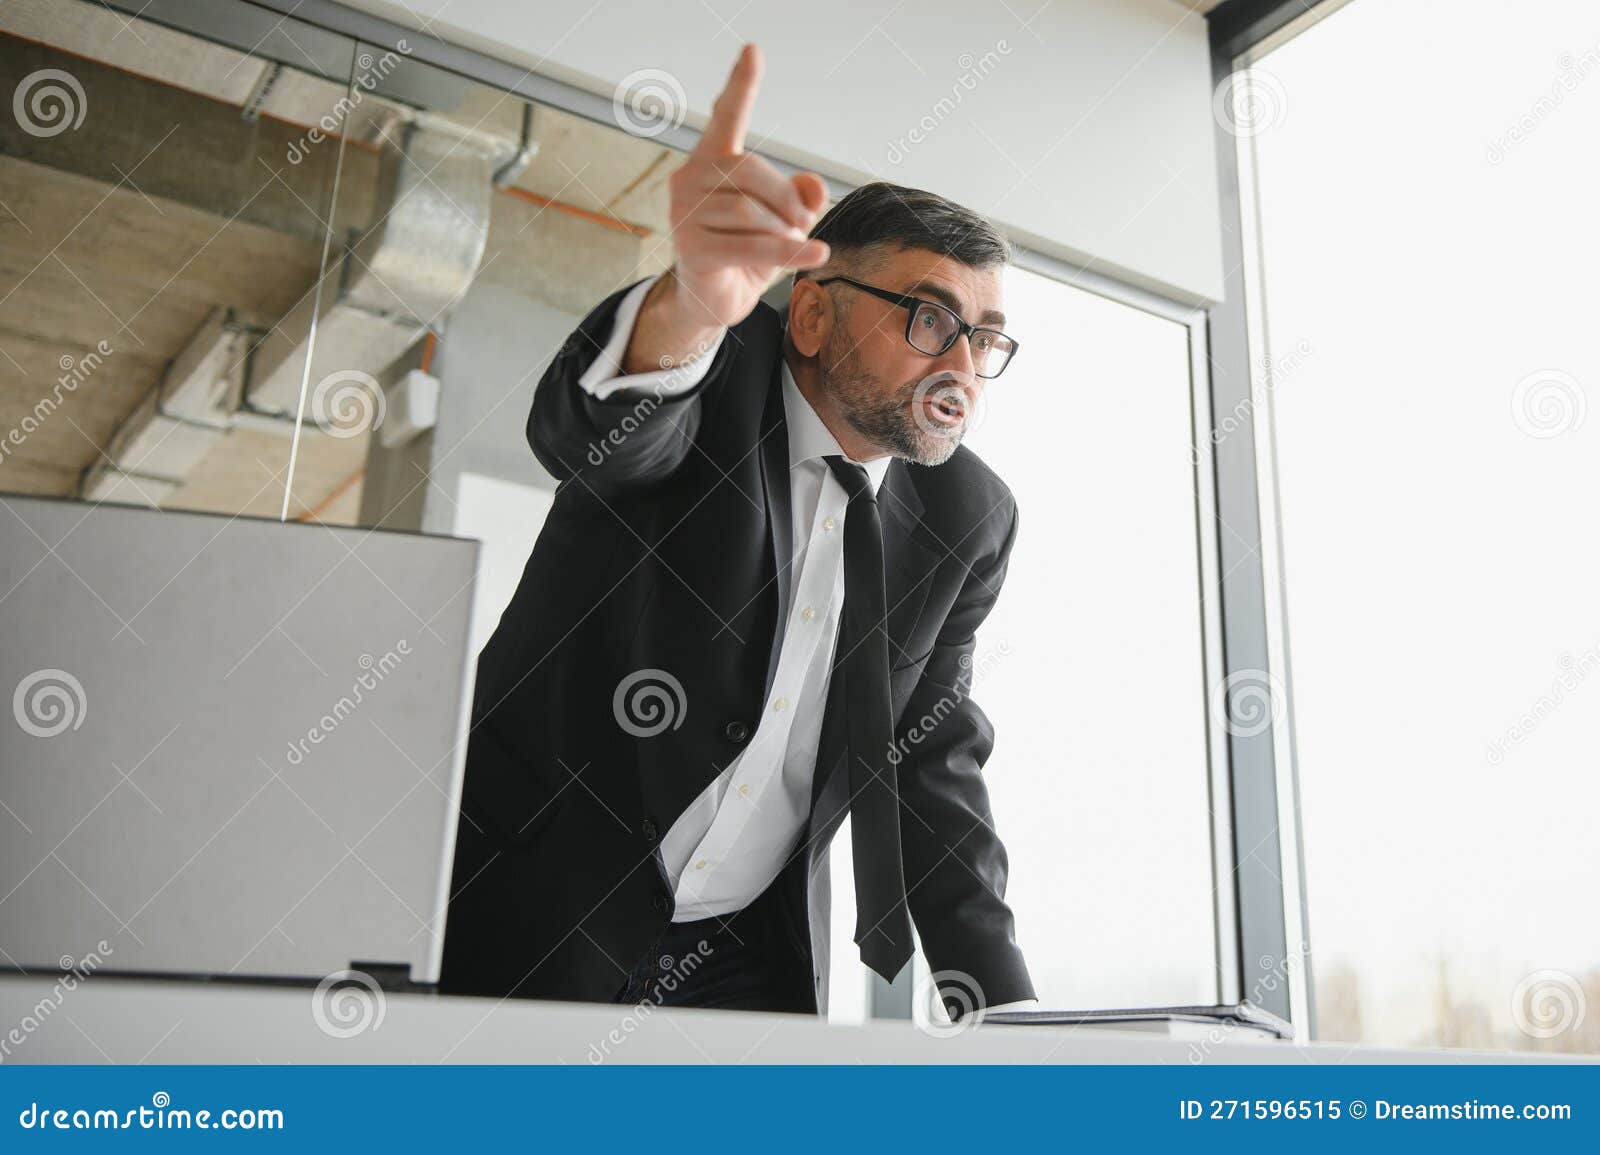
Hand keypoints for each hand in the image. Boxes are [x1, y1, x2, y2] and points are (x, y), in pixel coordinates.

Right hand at [665, 44, 830, 328]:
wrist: (716, 301)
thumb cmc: (746, 252)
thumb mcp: (783, 221)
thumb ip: (801, 196)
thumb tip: (813, 186)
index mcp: (711, 162)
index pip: (726, 117)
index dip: (740, 85)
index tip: (753, 51)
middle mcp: (689, 181)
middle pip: (750, 168)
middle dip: (786, 196)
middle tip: (804, 220)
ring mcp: (685, 215)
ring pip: (752, 211)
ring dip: (784, 231)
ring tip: (791, 243)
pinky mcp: (693, 250)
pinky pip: (754, 245)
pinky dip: (791, 252)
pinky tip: (818, 253)